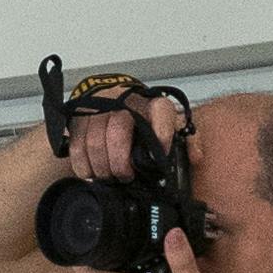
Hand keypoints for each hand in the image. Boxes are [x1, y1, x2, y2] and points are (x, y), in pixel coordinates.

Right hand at [55, 73, 183, 186]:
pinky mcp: (78, 118)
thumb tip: (195, 157)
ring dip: (102, 167)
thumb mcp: (169, 126)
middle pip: (117, 132)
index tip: (158, 157)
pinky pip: (77, 146)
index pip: (160, 112)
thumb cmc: (144, 118)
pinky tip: (92, 172)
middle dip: (120, 162)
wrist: (113, 95)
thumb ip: (187, 141)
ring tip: (109, 177)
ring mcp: (99, 108)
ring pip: (95, 142)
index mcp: (152, 104)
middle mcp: (124, 102)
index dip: (160, 134)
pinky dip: (83, 165)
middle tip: (125, 176)